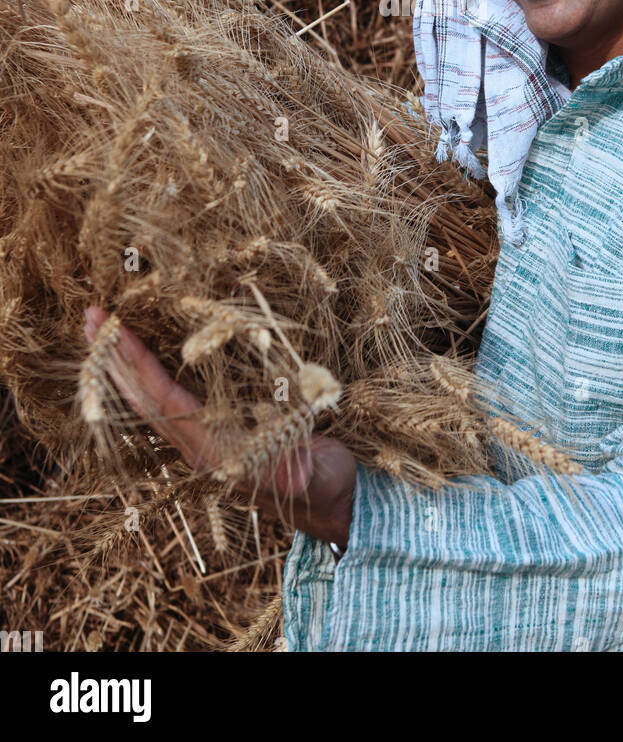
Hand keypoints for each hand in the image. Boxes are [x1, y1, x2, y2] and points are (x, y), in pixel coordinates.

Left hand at [83, 306, 356, 549]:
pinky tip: (140, 355)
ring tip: (103, 330)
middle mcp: (197, 447)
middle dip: (116, 360)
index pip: (165, 402)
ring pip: (149, 400)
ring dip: (124, 365)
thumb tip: (294, 471)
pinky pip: (167, 399)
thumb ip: (301, 471)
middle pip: (143, 400)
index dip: (140, 366)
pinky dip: (147, 372)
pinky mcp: (212, 433)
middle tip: (91, 319)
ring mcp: (201, 441)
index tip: (116, 331)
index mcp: (215, 452)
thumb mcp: (317, 474)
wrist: (331, 504)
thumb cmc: (324, 483)